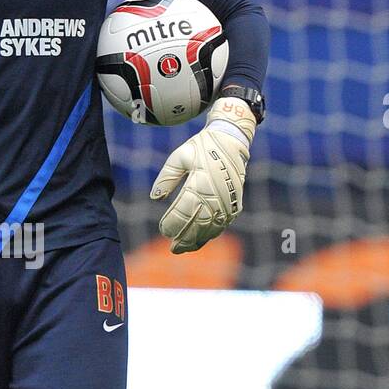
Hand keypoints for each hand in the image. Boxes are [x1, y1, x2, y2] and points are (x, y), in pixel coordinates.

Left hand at [150, 95, 256, 253]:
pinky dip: (210, 234)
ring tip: (183, 248)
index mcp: (202, 182)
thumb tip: (154, 197)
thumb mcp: (180, 156)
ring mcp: (228, 200)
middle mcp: (217, 194)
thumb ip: (167, 177)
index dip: (173, 223)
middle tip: (172, 248)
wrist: (231, 140)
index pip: (184, 210)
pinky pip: (222, 224)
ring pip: (211, 227)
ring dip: (197, 240)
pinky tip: (199, 240)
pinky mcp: (235, 203)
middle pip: (198, 223)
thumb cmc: (201, 147)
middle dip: (185, 238)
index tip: (163, 230)